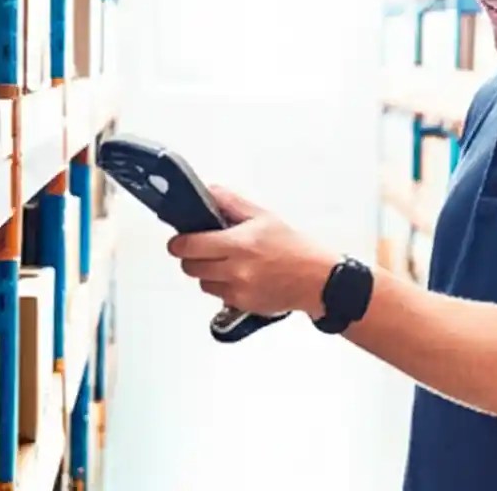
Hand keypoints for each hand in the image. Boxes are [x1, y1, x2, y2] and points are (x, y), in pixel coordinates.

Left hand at [167, 186, 337, 318]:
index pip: (189, 245)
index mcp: (239, 243)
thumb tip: (209, 192)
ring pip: (202, 283)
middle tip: (202, 250)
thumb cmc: (294, 248)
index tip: (178, 241)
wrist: (317, 279)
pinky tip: (240, 278)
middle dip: (191, 257)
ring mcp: (238, 290)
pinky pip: (219, 296)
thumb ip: (231, 203)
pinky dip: (223, 287)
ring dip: (208, 273)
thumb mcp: (263, 216)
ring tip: (227, 264)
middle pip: (190, 267)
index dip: (179, 243)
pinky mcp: (242, 305)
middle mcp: (236, 269)